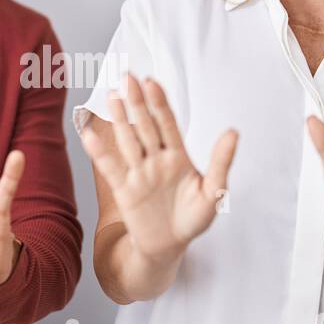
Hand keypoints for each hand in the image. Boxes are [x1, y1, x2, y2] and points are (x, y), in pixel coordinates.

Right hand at [78, 72, 237, 264]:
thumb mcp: (213, 192)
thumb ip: (221, 162)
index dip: (159, 103)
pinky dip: (99, 152)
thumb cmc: (193, 218)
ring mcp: (138, 172)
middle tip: (127, 76)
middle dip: (137, 102)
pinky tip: (90, 135)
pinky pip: (111, 168)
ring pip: (127, 141)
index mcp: (178, 156)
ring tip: (111, 96)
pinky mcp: (124, 189)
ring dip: (119, 119)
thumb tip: (233, 132)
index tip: (151, 82)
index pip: (167, 124)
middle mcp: (156, 159)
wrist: (169, 246)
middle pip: (144, 126)